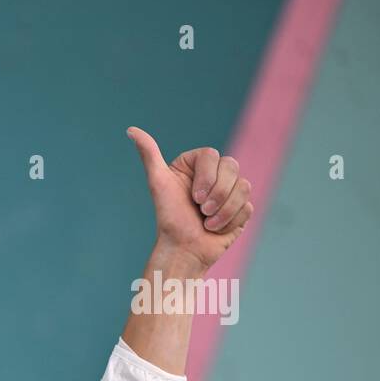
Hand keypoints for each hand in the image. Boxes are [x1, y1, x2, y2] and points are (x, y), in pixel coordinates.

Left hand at [127, 126, 252, 271]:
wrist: (183, 250)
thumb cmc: (169, 218)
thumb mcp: (158, 183)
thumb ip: (149, 154)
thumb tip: (131, 130)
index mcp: (197, 165)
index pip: (213, 155)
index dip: (207, 178)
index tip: (194, 198)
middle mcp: (215, 175)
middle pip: (233, 166)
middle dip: (217, 194)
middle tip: (201, 211)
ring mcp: (230, 191)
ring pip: (244, 186)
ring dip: (224, 210)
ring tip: (207, 223)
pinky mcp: (241, 208)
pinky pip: (248, 207)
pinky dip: (231, 221)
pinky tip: (216, 229)